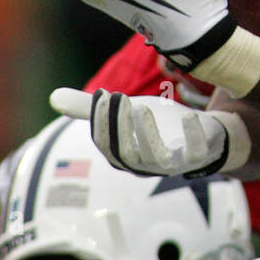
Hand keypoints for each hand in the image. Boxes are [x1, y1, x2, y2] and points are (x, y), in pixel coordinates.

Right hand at [50, 87, 251, 177]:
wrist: (206, 135)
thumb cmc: (160, 126)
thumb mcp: (126, 113)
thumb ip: (92, 109)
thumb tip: (53, 97)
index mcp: (126, 156)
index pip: (105, 145)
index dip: (100, 122)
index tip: (101, 94)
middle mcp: (147, 165)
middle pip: (126, 154)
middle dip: (119, 127)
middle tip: (117, 97)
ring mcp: (174, 164)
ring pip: (156, 158)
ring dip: (147, 133)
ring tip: (140, 106)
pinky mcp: (198, 157)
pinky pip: (195, 153)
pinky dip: (191, 136)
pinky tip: (186, 116)